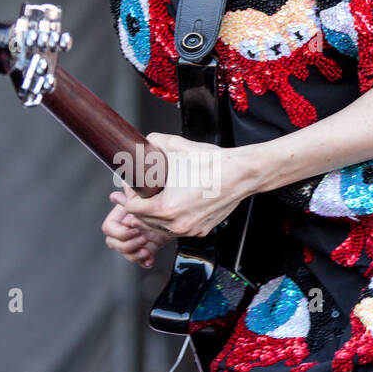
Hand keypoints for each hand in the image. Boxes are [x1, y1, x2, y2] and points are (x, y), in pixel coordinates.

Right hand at [102, 193, 173, 268]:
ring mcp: (135, 239)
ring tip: (146, 251)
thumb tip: (114, 197)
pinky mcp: (147, 247)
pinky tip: (150, 260)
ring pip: (126, 253)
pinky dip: (145, 262)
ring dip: (135, 255)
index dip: (120, 232)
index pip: (109, 228)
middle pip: (114, 243)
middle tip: (142, 239)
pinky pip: (141, 259)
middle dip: (127, 245)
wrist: (176, 210)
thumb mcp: (143, 199)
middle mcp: (126, 229)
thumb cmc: (157, 200)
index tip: (134, 230)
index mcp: (121, 216)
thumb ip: (128, 199)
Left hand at [117, 132, 252, 238]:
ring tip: (161, 195)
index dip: (130, 194)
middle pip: (144, 221)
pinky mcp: (202, 230)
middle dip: (141, 204)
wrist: (241, 173)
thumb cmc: (213, 164)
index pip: (132, 208)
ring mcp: (191, 229)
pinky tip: (178, 201)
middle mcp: (178, 224)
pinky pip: (179, 227)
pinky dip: (174, 218)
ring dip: (156, 213)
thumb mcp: (177, 147)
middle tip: (146, 189)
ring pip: (161, 227)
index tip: (135, 184)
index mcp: (167, 208)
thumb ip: (155, 142)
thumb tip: (146, 141)